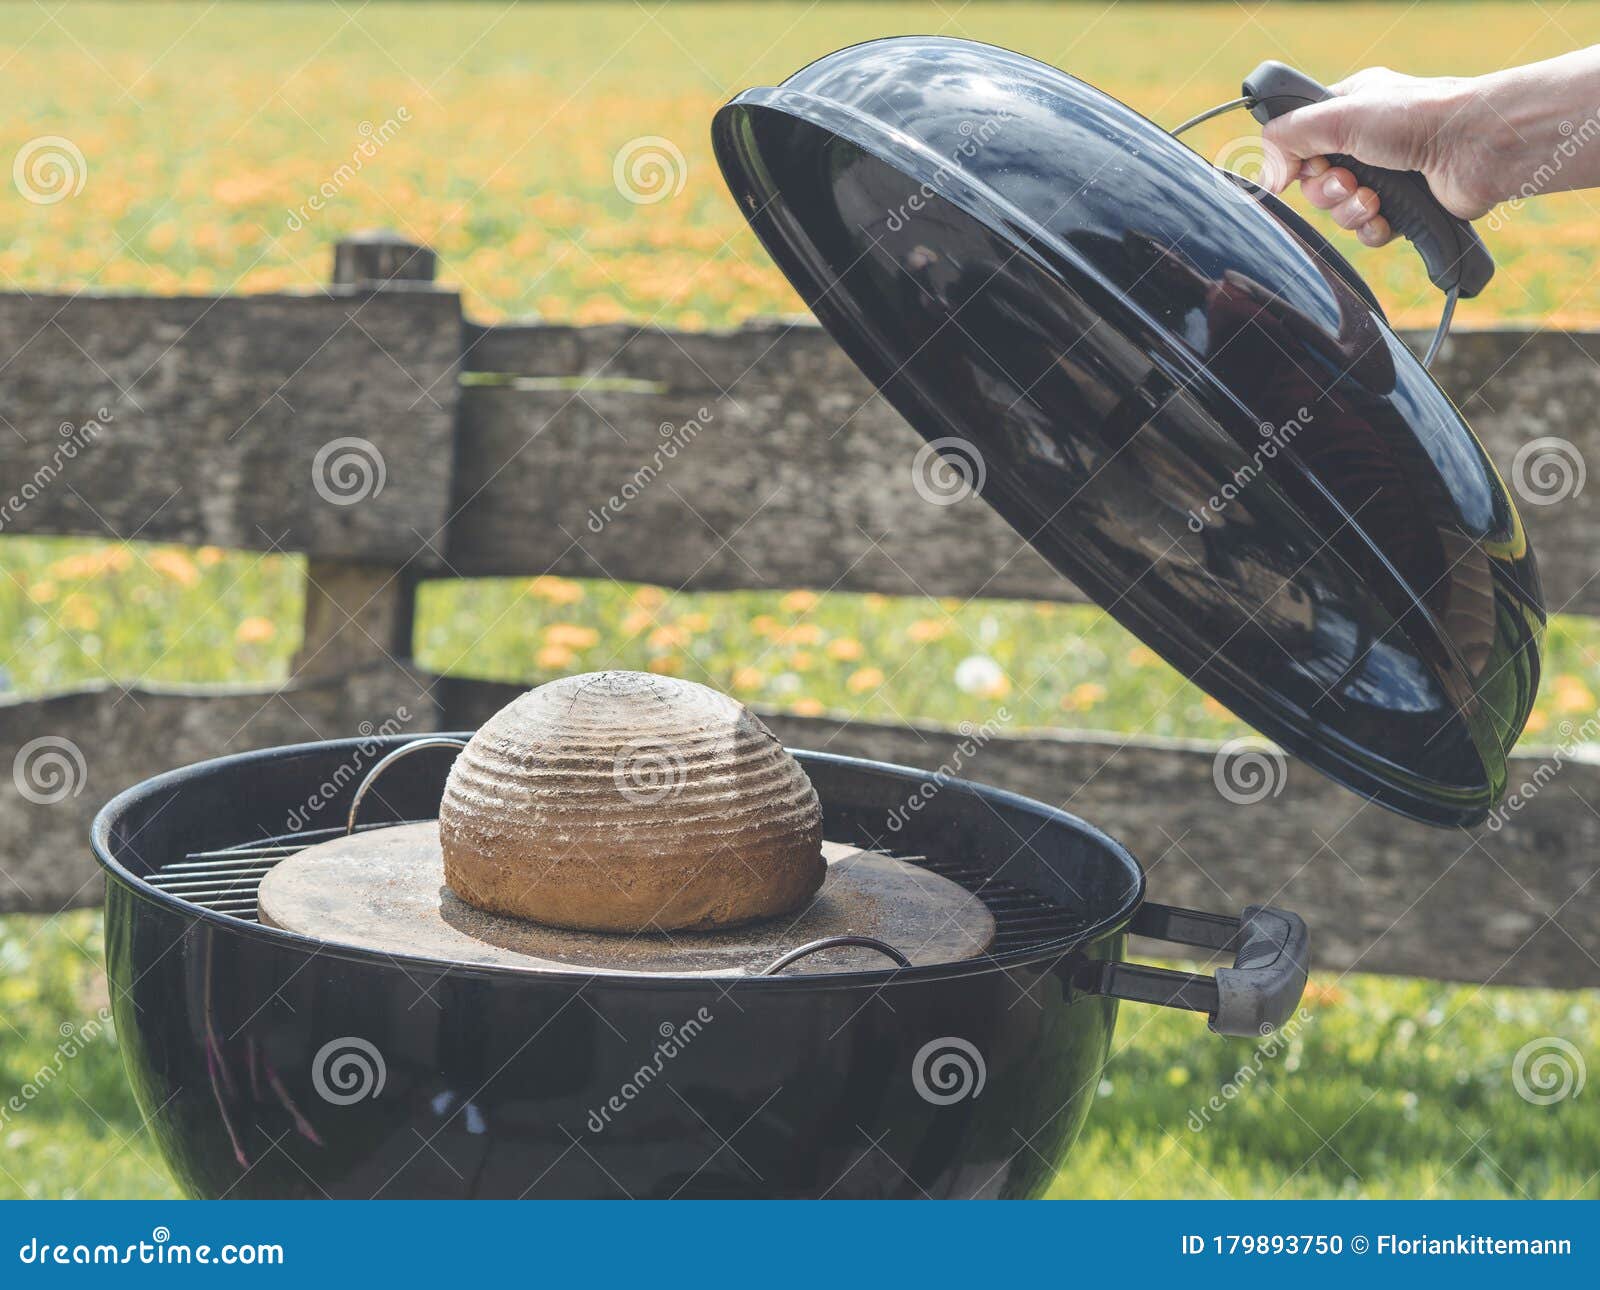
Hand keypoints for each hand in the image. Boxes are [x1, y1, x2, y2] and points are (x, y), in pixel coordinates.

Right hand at [1260, 67, 1500, 247]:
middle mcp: (1366, 140)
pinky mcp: (1405, 206)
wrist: (1477, 146)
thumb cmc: (1419, 115)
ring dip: (1350, 211)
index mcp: (1350, 107)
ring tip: (1374, 198)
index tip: (1297, 168)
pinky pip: (1368, 231)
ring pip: (1340, 210)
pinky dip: (1373, 228)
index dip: (1294, 159)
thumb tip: (1265, 176)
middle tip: (1348, 180)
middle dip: (1326, 189)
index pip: (1299, 139)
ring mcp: (1386, 174)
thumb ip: (1289, 137)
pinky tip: (1388, 216)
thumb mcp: (1339, 114)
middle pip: (1315, 181)